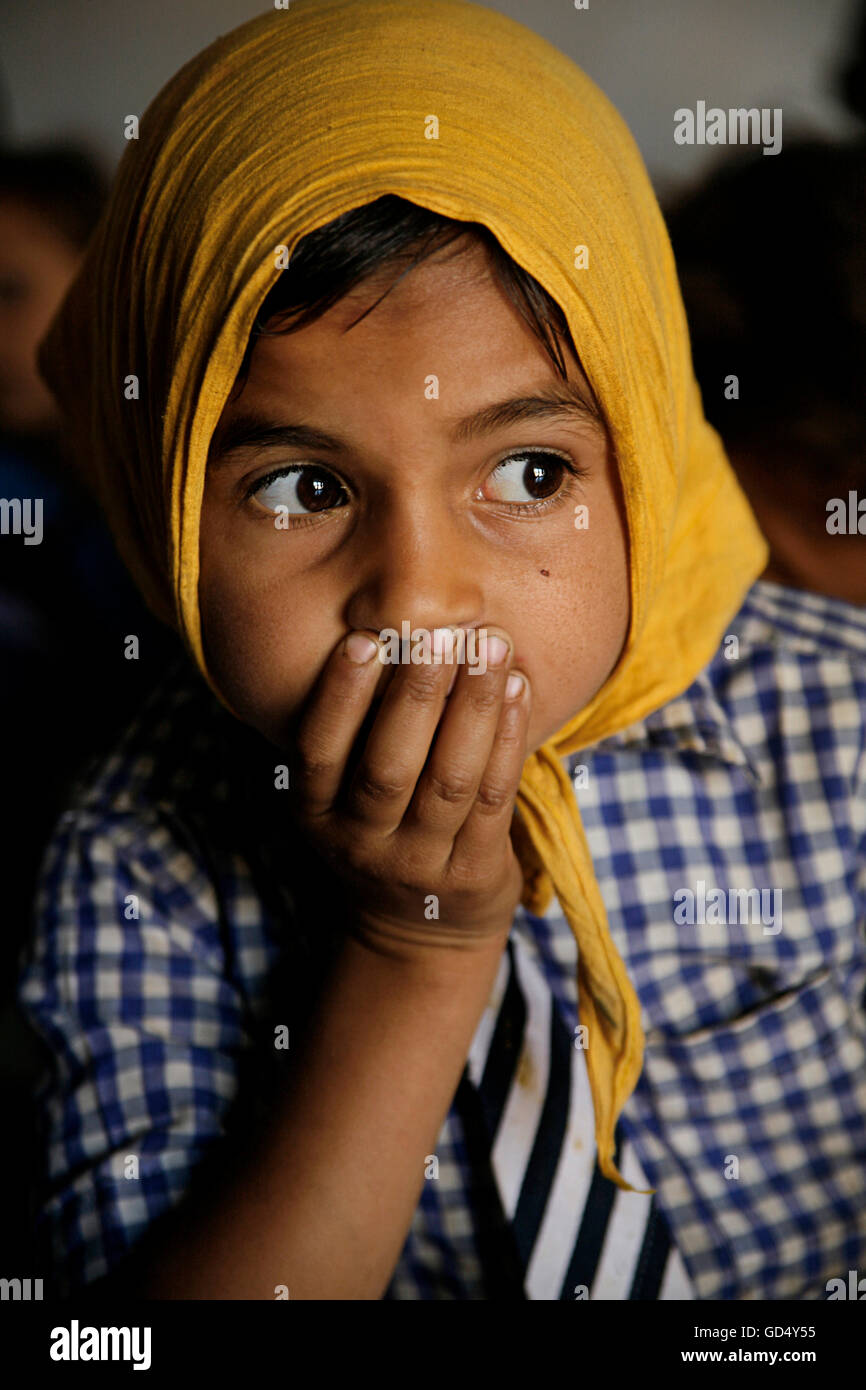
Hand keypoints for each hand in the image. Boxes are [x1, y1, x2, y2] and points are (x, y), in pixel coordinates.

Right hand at [287, 627, 530, 958]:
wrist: (419, 932)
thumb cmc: (382, 832)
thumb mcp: (342, 798)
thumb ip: (355, 734)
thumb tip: (392, 632)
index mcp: (316, 815)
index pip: (319, 754)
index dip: (339, 698)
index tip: (362, 640)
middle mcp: (360, 843)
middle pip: (388, 767)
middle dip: (417, 695)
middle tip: (441, 634)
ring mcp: (417, 864)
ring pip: (448, 780)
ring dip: (473, 707)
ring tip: (492, 647)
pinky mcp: (472, 873)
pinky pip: (493, 799)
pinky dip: (507, 739)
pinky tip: (517, 690)